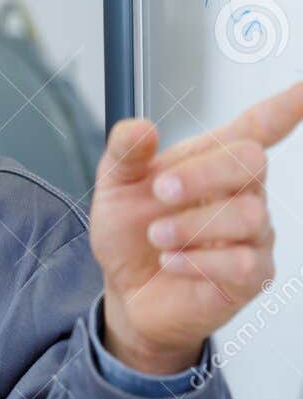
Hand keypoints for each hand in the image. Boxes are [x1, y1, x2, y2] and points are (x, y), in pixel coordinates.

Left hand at [90, 81, 302, 373]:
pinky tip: (171, 262)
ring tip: (157, 237)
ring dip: (191, 225)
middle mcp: (241, 193)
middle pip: (251, 162)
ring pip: (248, 215)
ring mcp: (253, 234)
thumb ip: (125, 154)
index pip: (257, 128)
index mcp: (211, 162)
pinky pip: (243, 261)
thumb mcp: (115, 188)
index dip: (284, 108)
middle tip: (160, 192)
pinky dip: (198, 261)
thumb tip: (139, 128)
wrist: (124, 290)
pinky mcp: (252, 275)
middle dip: (202, 174)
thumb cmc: (130, 234)